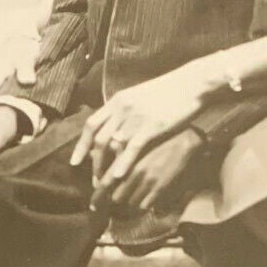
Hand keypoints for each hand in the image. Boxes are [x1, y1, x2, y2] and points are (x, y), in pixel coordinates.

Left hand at [70, 60, 220, 179]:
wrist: (191, 83)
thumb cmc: (169, 91)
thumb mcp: (139, 96)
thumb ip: (125, 109)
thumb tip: (115, 125)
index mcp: (117, 100)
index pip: (91, 124)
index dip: (81, 145)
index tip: (75, 162)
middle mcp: (122, 108)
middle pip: (98, 138)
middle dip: (92, 162)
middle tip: (93, 180)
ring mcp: (136, 117)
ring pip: (112, 145)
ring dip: (105, 166)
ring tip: (104, 183)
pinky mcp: (152, 126)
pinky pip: (132, 147)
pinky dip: (122, 163)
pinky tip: (118, 176)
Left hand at [94, 127, 207, 213]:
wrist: (184, 142)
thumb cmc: (157, 139)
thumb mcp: (135, 143)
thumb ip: (117, 152)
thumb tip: (98, 156)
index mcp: (127, 161)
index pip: (106, 183)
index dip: (97, 197)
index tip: (93, 206)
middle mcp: (136, 174)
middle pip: (117, 197)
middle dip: (116, 198)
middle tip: (118, 196)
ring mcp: (149, 183)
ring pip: (131, 203)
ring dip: (130, 201)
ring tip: (134, 194)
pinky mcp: (161, 189)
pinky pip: (146, 205)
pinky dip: (143, 204)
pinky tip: (146, 196)